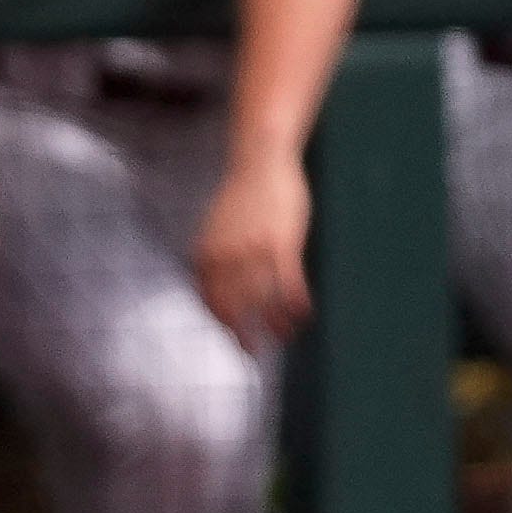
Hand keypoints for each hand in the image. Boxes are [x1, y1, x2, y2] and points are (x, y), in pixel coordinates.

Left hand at [190, 153, 313, 346]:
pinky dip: (296, 305)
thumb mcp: (218, 226)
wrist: (261, 161)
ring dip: (274, 324)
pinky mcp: (281, 244)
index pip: (209, 298)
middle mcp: (226, 256)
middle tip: (252, 351)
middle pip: (233, 307)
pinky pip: (289, 285)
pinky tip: (303, 315)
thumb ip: (215, 253)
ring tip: (284, 336)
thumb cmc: (243, 194)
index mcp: (208, 252)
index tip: (232, 333)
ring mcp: (254, 251)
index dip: (221, 320)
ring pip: (264, 301)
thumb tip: (215, 279)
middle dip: (242, 334)